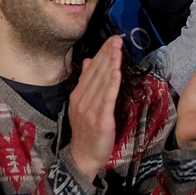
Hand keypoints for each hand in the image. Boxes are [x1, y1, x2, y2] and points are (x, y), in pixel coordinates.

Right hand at [68, 37, 123, 177]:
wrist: (83, 156)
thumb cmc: (87, 130)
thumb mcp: (83, 104)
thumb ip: (86, 83)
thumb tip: (88, 60)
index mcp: (78, 95)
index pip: (91, 70)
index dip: (101, 54)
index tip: (111, 40)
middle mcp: (83, 99)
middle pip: (96, 73)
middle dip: (107, 54)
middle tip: (116, 38)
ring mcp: (91, 109)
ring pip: (102, 82)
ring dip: (110, 64)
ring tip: (117, 49)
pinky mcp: (101, 119)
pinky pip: (107, 99)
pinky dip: (112, 84)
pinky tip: (117, 72)